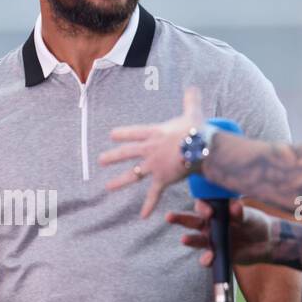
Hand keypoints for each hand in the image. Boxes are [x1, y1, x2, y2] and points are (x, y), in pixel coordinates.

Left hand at [99, 86, 205, 216]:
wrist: (201, 148)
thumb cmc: (197, 130)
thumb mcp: (192, 112)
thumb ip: (190, 100)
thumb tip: (193, 87)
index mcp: (153, 133)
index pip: (134, 133)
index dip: (122, 133)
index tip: (112, 135)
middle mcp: (149, 150)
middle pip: (126, 153)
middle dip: (112, 157)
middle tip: (100, 160)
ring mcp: (153, 166)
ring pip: (133, 174)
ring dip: (119, 181)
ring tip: (108, 187)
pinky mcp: (162, 179)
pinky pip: (154, 194)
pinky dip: (149, 205)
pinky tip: (142, 215)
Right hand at [165, 198, 275, 266]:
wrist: (266, 242)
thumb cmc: (255, 223)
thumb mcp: (249, 217)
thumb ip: (240, 214)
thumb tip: (234, 207)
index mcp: (216, 212)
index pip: (203, 206)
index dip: (202, 207)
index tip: (209, 212)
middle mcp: (210, 225)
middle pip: (192, 221)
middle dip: (179, 219)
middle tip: (168, 217)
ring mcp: (212, 240)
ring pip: (196, 240)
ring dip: (190, 240)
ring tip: (184, 239)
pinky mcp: (217, 254)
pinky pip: (207, 258)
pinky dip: (206, 259)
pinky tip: (208, 259)